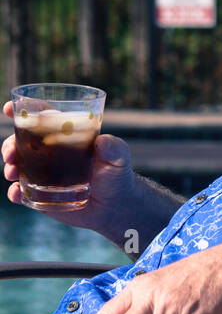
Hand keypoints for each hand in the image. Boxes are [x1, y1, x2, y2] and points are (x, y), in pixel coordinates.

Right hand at [2, 100, 136, 236]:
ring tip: (12, 172)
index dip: (24, 110)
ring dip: (9, 167)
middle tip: (10, 154)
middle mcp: (49, 152)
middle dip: (9, 145)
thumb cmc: (117, 174)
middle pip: (21, 142)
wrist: (115, 206)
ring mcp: (43, 173)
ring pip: (16, 166)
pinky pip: (21, 193)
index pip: (41, 117)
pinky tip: (17, 193)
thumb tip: (103, 142)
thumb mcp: (119, 157)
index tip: (8, 108)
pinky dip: (15, 193)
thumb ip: (114, 148)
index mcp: (65, 135)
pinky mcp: (41, 194)